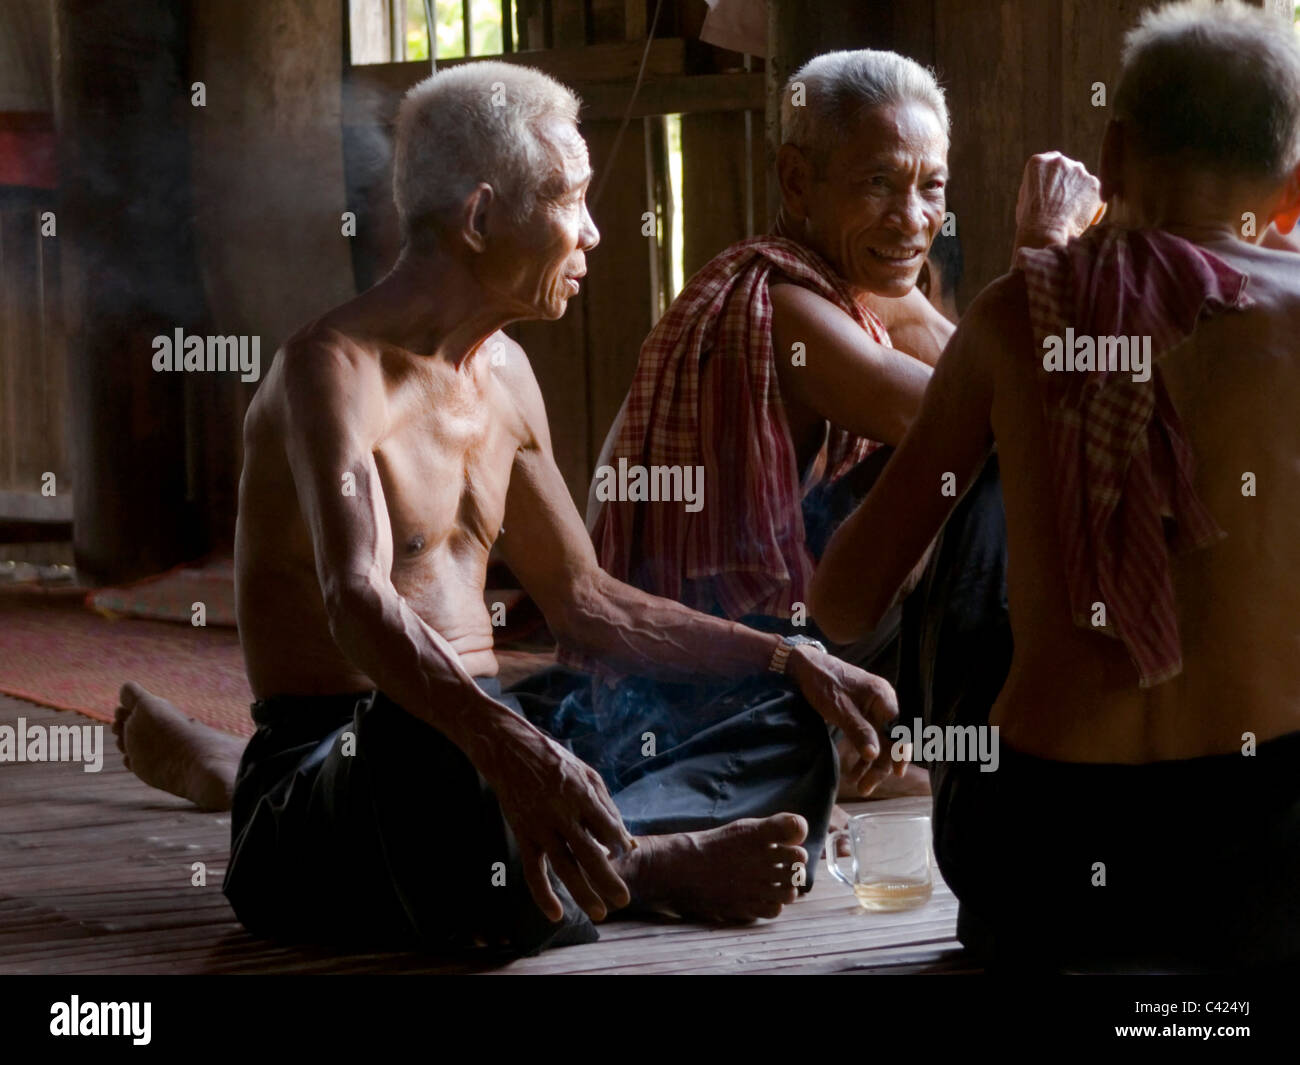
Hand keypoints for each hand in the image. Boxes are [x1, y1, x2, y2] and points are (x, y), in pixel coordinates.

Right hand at [478, 718, 635, 922]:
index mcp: (583, 794)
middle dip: (608, 879)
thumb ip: (610, 809)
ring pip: (564, 866)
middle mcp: (562, 813)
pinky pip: (533, 870)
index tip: (624, 854)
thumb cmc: (556, 762)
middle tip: (623, 900)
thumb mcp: (589, 776)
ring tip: (599, 913)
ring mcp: (541, 826)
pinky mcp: (523, 834)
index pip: (608, 829)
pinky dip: (543, 894)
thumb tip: (630, 844)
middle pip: (589, 853)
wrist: (509, 751)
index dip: (619, 845)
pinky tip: (555, 914)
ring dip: (582, 893)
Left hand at [787, 646, 905, 795]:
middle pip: (890, 739)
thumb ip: (859, 730)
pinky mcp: (862, 713)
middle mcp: (883, 703)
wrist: (805, 666)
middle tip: (866, 788)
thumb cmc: (823, 683)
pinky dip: (863, 754)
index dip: (901, 752)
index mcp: (882, 697)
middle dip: (880, 766)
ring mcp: (873, 708)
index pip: (899, 730)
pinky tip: (856, 771)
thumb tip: (874, 755)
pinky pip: (869, 737)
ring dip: (871, 764)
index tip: (897, 773)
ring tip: (860, 786)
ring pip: (879, 741)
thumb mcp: (839, 709)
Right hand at [1013, 151, 1102, 247]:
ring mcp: (1079, 171)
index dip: (1055, 178)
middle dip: (1069, 185)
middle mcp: (1060, 161)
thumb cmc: (1030, 221)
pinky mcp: (1095, 184)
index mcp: (1038, 162)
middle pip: (1069, 170)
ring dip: (1081, 195)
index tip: (1055, 191)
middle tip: (1065, 206)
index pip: (1052, 162)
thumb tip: (1050, 186)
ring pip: (1084, 181)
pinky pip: (1097, 194)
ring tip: (1073, 216)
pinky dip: (1094, 207)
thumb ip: (1040, 185)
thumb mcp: (1026, 197)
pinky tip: (1086, 222)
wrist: (1044, 233)